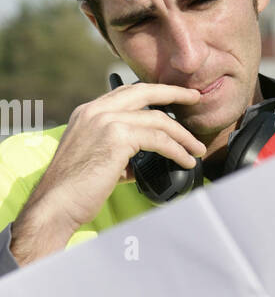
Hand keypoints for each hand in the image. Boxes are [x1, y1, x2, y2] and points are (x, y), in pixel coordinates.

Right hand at [10, 81, 206, 264]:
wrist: (56, 204)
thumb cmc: (73, 190)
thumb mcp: (96, 160)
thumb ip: (119, 153)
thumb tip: (140, 161)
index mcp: (88, 113)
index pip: (126, 93)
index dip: (153, 92)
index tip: (173, 96)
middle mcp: (95, 111)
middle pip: (144, 92)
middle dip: (174, 93)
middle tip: (194, 98)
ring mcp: (105, 121)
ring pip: (157, 119)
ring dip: (183, 135)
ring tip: (196, 149)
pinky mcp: (117, 137)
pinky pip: (158, 139)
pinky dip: (177, 150)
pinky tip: (185, 160)